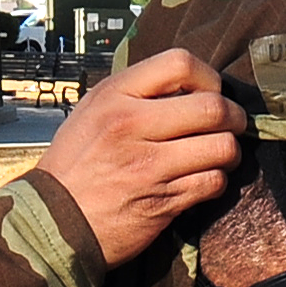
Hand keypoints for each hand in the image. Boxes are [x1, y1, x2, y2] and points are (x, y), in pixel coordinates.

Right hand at [38, 45, 243, 260]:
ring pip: (221, 147)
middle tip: (232, 124)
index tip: (210, 91)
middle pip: (212, 107)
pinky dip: (216, 181)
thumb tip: (188, 85)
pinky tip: (204, 179)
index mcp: (115, 96)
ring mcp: (149, 166)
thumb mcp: (93, 111)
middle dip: (233, 116)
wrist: (52, 223)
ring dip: (229, 151)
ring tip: (221, 154)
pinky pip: (212, 182)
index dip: (208, 76)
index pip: (180, 64)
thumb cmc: (75, 165)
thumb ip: (136, 93)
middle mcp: (132, 125)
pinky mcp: (162, 202)